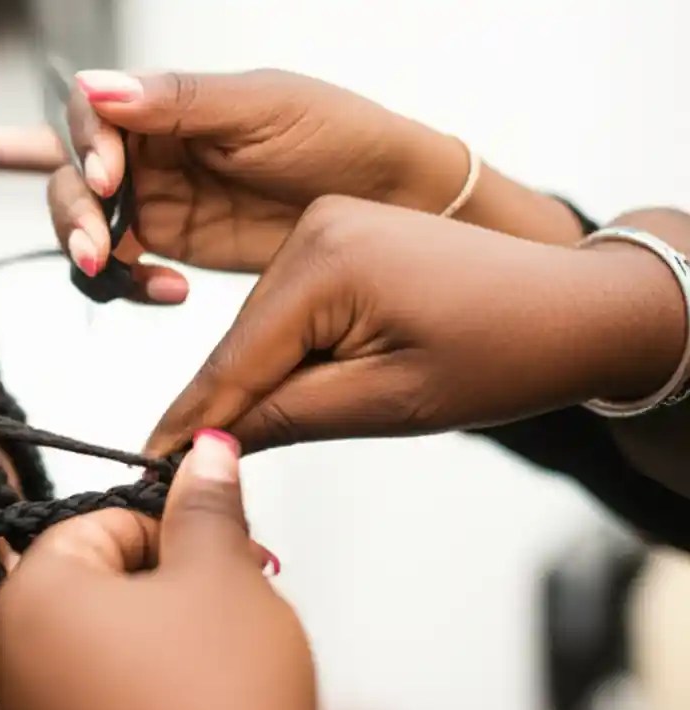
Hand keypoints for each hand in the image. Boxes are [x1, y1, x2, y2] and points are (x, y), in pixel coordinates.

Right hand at [0, 69, 471, 302]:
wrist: (393, 202)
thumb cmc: (340, 136)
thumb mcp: (262, 109)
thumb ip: (177, 101)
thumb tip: (97, 87)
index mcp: (167, 102)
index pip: (90, 115)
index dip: (85, 146)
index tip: (106, 179)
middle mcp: (152, 149)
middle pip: (71, 175)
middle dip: (74, 214)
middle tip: (96, 249)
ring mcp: (158, 199)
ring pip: (85, 224)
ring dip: (85, 250)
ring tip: (111, 271)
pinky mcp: (172, 246)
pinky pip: (121, 267)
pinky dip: (126, 282)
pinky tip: (165, 289)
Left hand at [0, 431, 314, 709]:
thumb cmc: (214, 707)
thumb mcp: (223, 579)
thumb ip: (207, 508)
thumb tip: (206, 452)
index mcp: (35, 592)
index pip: (103, 521)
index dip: (175, 533)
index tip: (222, 556)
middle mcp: (13, 652)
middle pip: (105, 580)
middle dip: (177, 588)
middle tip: (232, 614)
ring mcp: (33, 709)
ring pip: (112, 639)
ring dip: (171, 639)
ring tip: (221, 668)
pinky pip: (108, 691)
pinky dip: (155, 687)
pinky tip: (199, 705)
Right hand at [144, 196, 687, 455]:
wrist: (576, 308)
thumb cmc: (502, 356)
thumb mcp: (386, 402)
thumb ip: (286, 417)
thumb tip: (208, 446)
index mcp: (325, 259)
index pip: (234, 359)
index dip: (191, 422)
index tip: (147, 467)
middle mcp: (316, 224)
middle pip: (243, 340)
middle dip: (224, 405)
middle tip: (187, 475)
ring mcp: (327, 221)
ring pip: (263, 324)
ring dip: (258, 379)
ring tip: (249, 439)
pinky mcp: (341, 232)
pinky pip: (290, 303)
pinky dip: (287, 350)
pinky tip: (290, 388)